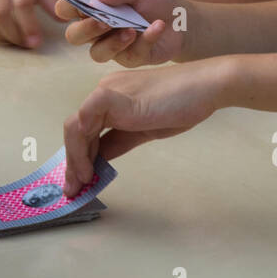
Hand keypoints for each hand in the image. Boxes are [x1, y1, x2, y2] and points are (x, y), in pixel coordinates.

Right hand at [56, 0, 187, 66]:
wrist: (181, 18)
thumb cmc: (155, 0)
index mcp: (92, 7)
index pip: (65, 9)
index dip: (66, 7)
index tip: (80, 2)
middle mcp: (96, 29)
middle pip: (74, 36)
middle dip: (86, 29)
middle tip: (103, 21)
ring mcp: (112, 46)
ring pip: (97, 53)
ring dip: (112, 43)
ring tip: (131, 30)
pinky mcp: (130, 59)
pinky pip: (130, 55)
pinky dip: (145, 40)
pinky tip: (157, 26)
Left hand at [63, 60, 223, 195]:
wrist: (203, 88)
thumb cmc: (181, 105)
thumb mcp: (144, 129)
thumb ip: (119, 141)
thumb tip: (99, 160)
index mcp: (112, 98)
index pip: (87, 130)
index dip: (81, 157)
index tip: (81, 181)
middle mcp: (104, 92)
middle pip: (77, 130)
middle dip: (73, 162)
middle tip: (73, 189)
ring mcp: (105, 92)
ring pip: (75, 127)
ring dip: (75, 159)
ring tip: (81, 183)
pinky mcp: (110, 96)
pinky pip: (83, 120)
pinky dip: (81, 146)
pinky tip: (88, 167)